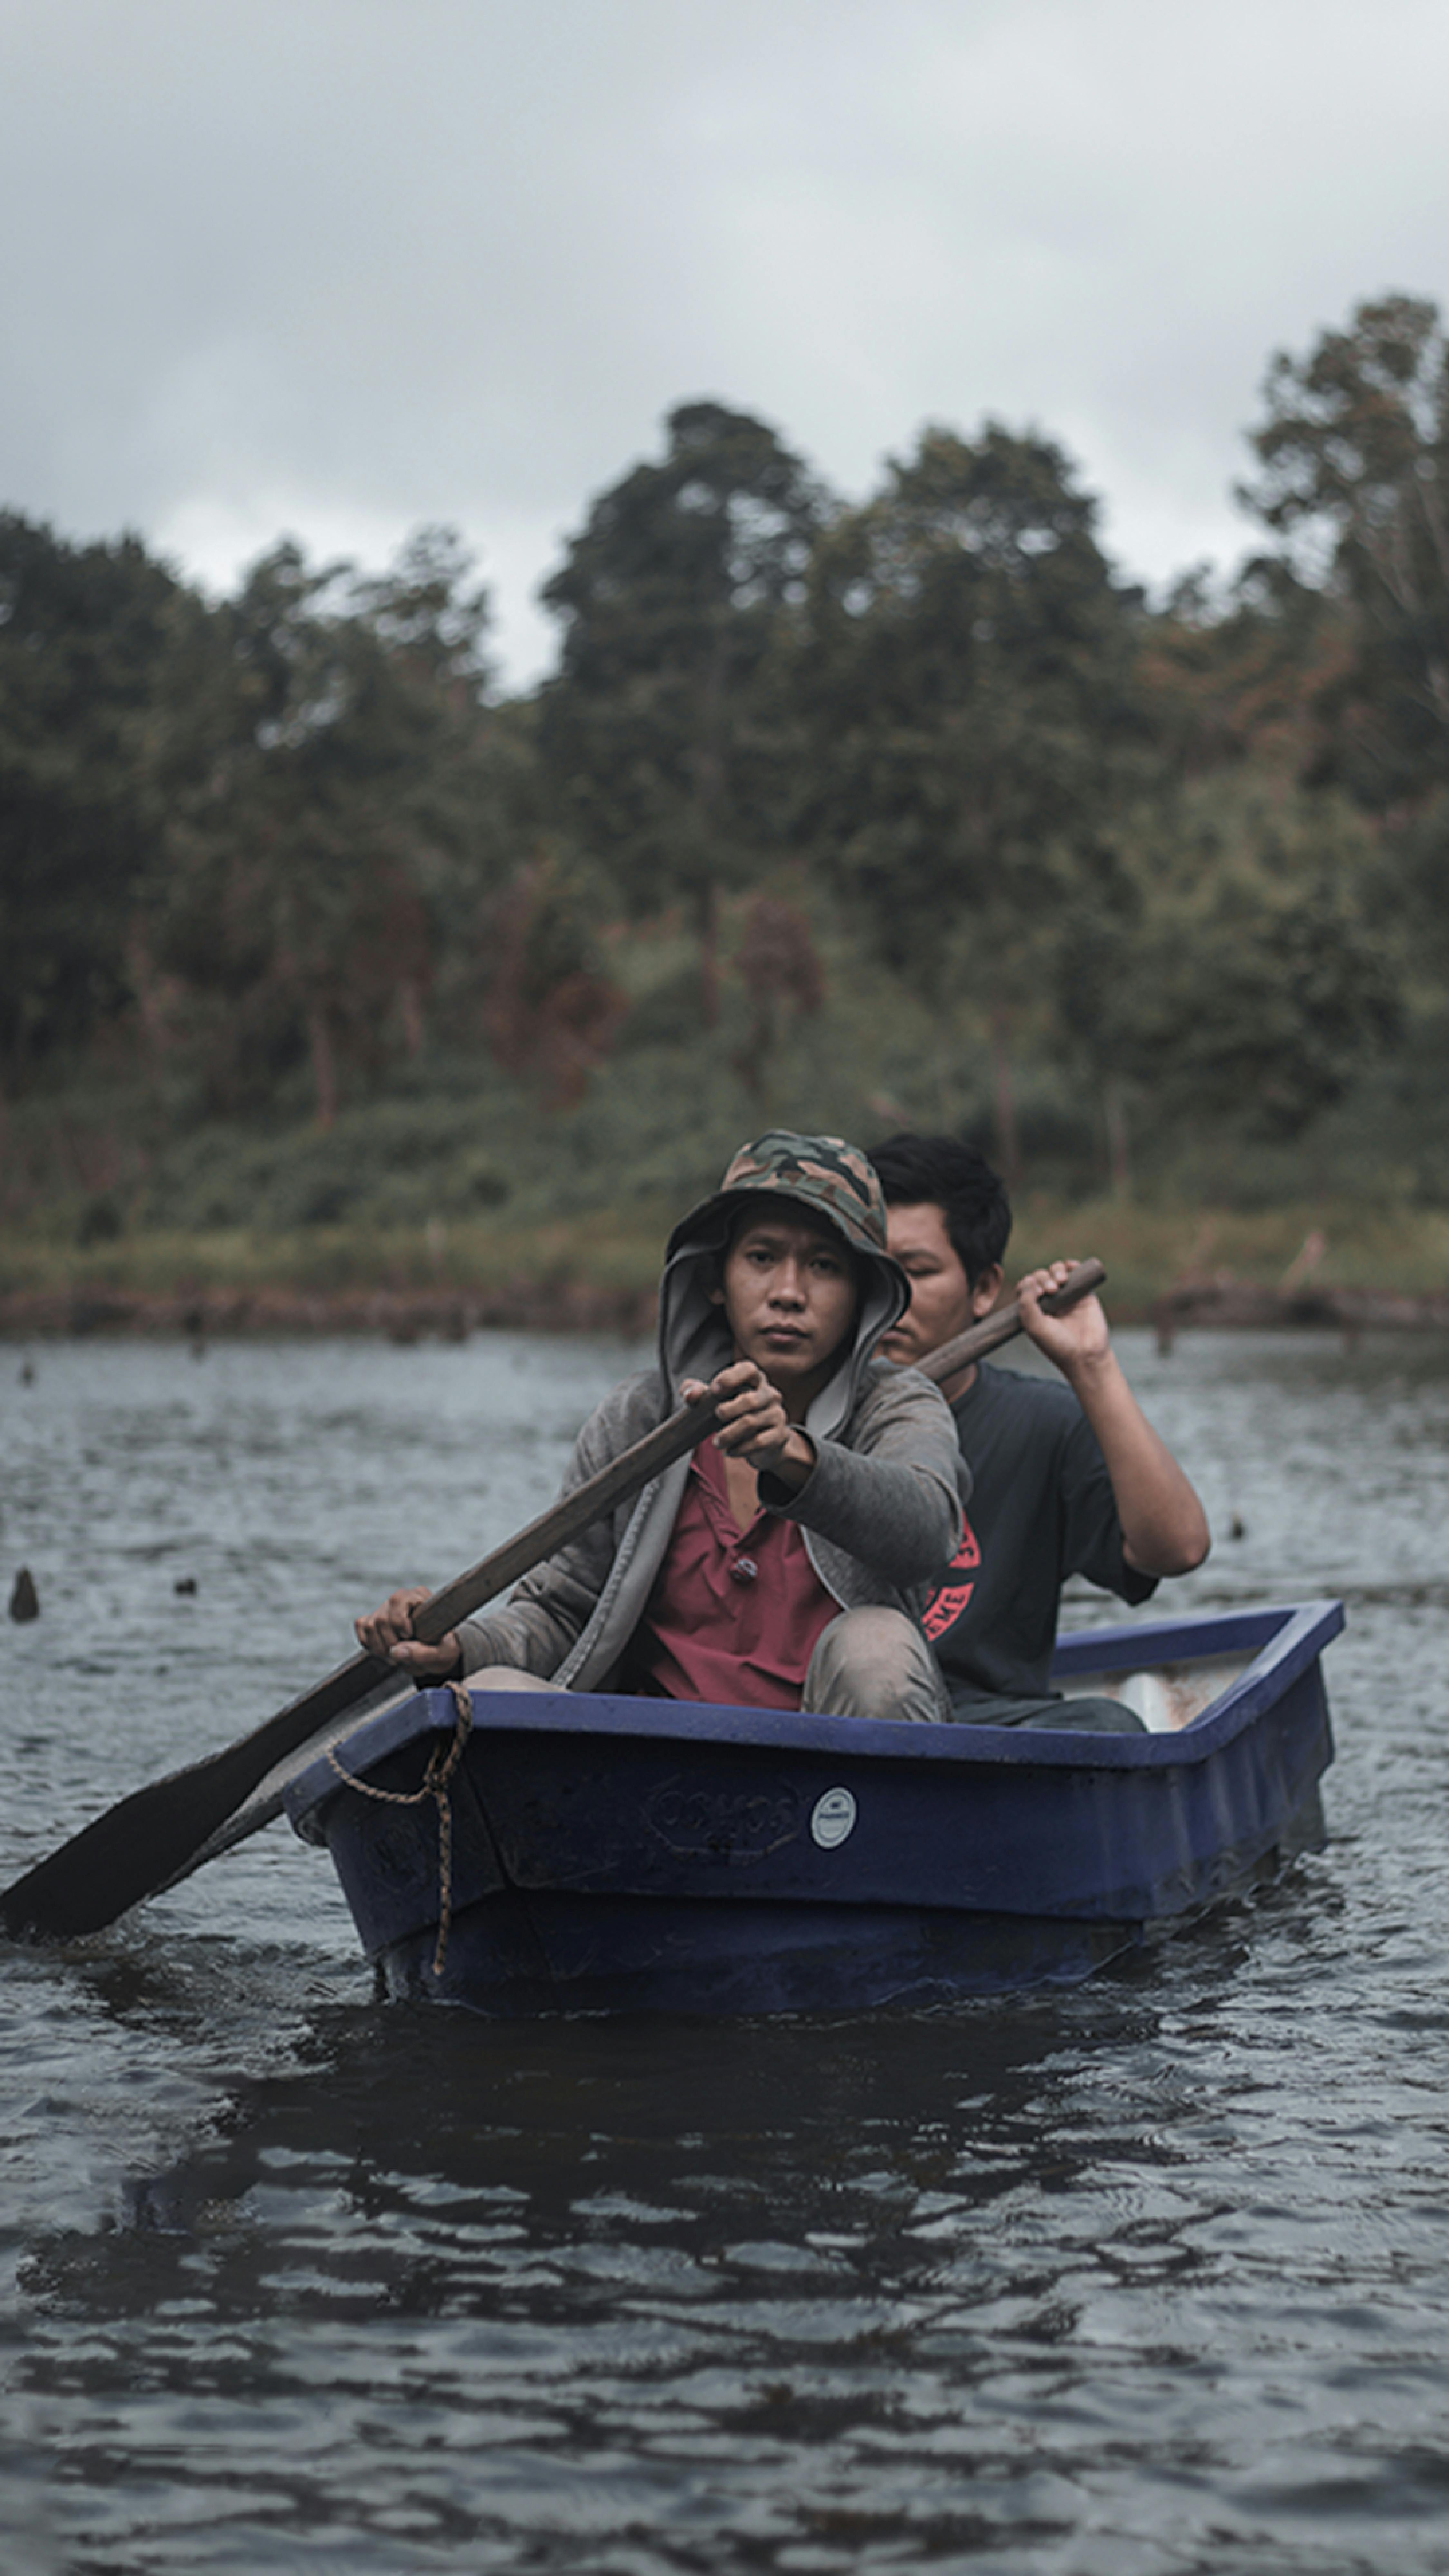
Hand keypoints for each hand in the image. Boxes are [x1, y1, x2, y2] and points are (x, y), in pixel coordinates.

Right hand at [354, 1583, 461, 1677]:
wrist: (435, 1653)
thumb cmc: (442, 1649)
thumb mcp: (441, 1655)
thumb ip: (422, 1653)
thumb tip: (396, 1651)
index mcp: (420, 1597)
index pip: (398, 1599)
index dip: (399, 1621)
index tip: (409, 1635)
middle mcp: (400, 1599)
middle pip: (381, 1619)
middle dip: (390, 1642)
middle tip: (403, 1655)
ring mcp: (385, 1609)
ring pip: (369, 1625)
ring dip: (380, 1647)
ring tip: (396, 1656)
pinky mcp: (373, 1619)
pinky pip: (362, 1628)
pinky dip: (370, 1644)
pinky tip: (384, 1650)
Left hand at [681, 1361, 814, 1486]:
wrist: (762, 1442)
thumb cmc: (732, 1413)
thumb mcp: (713, 1400)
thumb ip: (696, 1392)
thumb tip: (691, 1395)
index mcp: (755, 1380)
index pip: (748, 1369)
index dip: (731, 1377)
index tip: (714, 1390)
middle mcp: (770, 1394)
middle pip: (750, 1400)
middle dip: (728, 1410)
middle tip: (716, 1417)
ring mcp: (777, 1414)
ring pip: (751, 1423)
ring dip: (729, 1434)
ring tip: (716, 1442)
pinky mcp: (779, 1435)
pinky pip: (759, 1442)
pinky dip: (740, 1448)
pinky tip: (730, 1451)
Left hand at [1016, 1260, 1110, 1376]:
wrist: (1086, 1355)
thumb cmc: (1058, 1345)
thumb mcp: (1034, 1327)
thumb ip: (1026, 1304)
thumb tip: (1028, 1279)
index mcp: (1034, 1309)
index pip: (1026, 1287)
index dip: (1027, 1284)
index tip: (1037, 1293)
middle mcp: (1049, 1301)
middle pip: (1041, 1277)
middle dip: (1043, 1278)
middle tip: (1051, 1290)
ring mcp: (1067, 1296)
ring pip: (1056, 1271)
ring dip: (1056, 1270)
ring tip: (1060, 1281)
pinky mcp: (1083, 1293)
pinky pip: (1076, 1272)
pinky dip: (1071, 1265)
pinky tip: (1070, 1266)